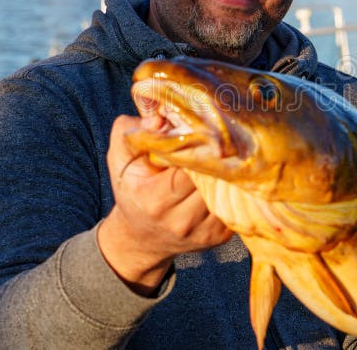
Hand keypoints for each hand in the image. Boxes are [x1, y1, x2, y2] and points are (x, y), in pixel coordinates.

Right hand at [97, 114, 232, 295]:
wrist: (141, 239)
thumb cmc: (132, 189)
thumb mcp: (120, 159)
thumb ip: (132, 132)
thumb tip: (160, 118)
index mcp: (156, 199)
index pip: (189, 167)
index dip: (201, 145)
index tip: (205, 128)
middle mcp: (181, 220)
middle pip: (215, 178)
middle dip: (220, 155)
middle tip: (224, 134)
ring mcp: (205, 231)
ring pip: (230, 191)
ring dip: (232, 170)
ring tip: (230, 151)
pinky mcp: (221, 236)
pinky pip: (236, 204)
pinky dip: (235, 186)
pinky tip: (231, 172)